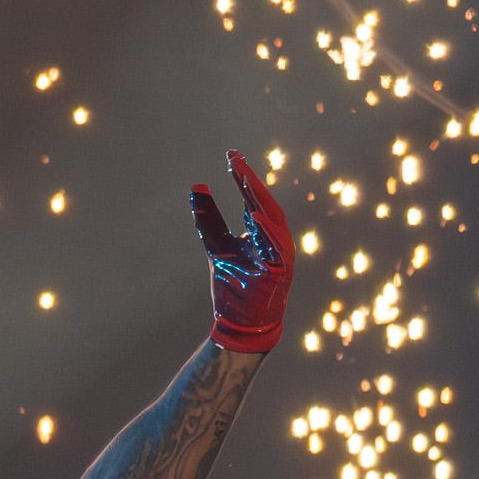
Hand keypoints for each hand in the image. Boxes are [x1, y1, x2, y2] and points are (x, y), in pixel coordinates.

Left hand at [194, 149, 294, 352]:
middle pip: (264, 203)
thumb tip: (197, 186)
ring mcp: (281, 254)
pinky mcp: (281, 271)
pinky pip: (277, 248)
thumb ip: (208, 219)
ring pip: (274, 221)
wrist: (241, 323)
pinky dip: (267, 231)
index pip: (252, 198)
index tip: (230, 155)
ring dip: (259, 199)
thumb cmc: (235, 285)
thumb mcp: (216, 246)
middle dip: (250, 181)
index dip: (242, 177)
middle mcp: (274, 238)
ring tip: (245, 179)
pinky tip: (255, 216)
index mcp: (262, 231)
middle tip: (235, 161)